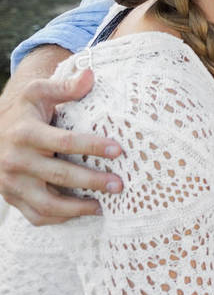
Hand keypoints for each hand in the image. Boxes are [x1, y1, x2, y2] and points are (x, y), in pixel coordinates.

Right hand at [0, 68, 122, 224]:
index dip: (92, 146)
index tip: (119, 151)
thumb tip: (90, 75)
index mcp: (25, 133)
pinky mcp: (12, 197)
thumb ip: (65, 87)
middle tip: (120, 184)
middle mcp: (15, 160)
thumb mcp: (39, 92)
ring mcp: (11, 183)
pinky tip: (83, 212)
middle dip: (92, 182)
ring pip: (46, 203)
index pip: (64, 141)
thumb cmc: (25, 110)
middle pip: (59, 175)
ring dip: (78, 208)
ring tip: (105, 205)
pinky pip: (36, 215)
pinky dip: (60, 219)